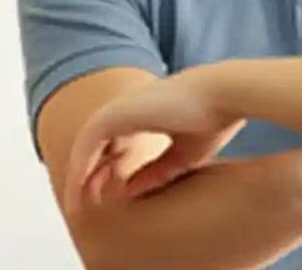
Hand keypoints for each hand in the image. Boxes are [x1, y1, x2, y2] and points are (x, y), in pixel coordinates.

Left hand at [64, 69, 246, 212]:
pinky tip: (83, 195)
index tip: (107, 199)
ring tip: (77, 207)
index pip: (112, 145)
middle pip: (94, 148)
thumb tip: (128, 192)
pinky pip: (82, 150)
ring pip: (82, 150)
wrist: (223, 94)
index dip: (106, 172)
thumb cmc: (213, 119)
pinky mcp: (111, 116)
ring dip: (78, 178)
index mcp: (141, 115)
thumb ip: (155, 172)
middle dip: (87, 178)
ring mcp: (116, 110)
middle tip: (84, 207)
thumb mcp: (182, 156)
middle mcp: (125, 110)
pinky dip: (79, 173)